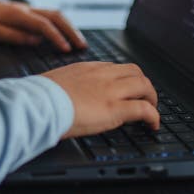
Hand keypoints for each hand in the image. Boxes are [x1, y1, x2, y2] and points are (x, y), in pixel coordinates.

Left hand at [0, 1, 87, 51]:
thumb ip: (14, 36)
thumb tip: (36, 41)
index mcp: (18, 14)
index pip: (43, 25)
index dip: (56, 37)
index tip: (66, 50)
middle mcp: (27, 9)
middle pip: (55, 16)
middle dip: (71, 30)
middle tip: (82, 46)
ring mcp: (29, 9)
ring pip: (55, 14)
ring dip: (69, 27)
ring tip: (79, 42)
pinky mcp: (29, 13)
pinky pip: (50, 16)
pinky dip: (62, 25)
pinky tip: (67, 36)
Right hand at [42, 61, 158, 138]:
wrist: (38, 103)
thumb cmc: (40, 97)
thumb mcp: (56, 83)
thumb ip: (67, 86)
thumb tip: (64, 96)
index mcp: (87, 68)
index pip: (115, 67)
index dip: (125, 79)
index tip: (126, 88)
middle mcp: (102, 75)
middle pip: (135, 72)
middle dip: (144, 85)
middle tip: (145, 98)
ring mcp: (110, 90)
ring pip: (144, 86)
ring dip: (152, 98)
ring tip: (152, 110)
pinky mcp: (115, 108)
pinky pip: (144, 109)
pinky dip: (154, 116)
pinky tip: (153, 125)